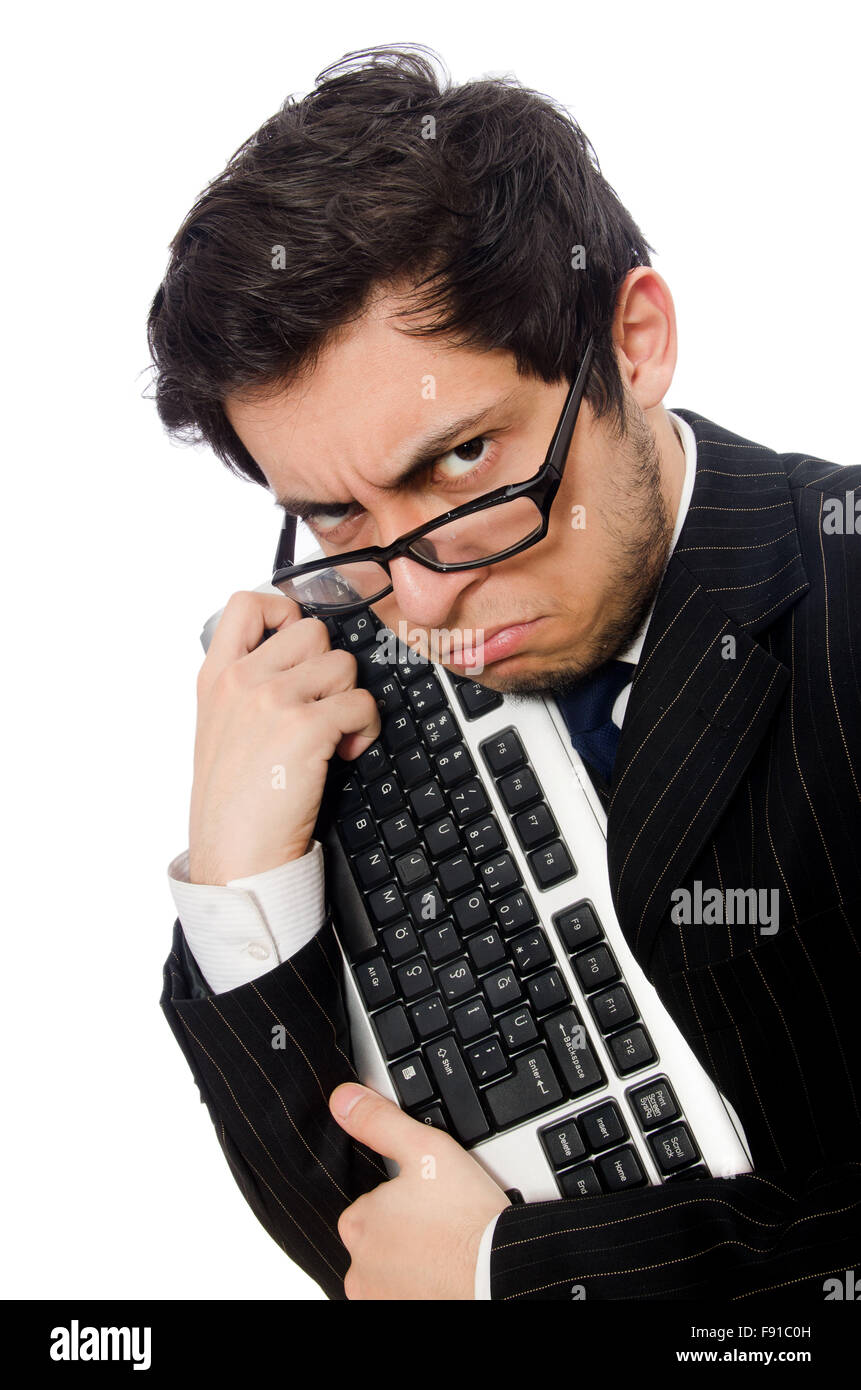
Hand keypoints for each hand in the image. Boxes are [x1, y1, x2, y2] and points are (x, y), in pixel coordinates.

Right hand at [189, 591, 379, 883]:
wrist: (233, 857)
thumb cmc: (231, 805)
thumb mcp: (217, 731)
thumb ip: (245, 689)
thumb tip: (297, 663)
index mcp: (216, 677)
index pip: (248, 603)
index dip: (285, 613)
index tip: (299, 649)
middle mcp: (241, 680)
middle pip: (313, 630)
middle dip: (328, 668)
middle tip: (321, 708)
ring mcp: (272, 699)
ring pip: (343, 664)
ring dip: (349, 699)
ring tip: (332, 736)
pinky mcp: (305, 726)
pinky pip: (361, 702)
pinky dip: (365, 729)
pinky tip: (344, 753)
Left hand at [330, 1082, 510, 1299]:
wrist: (500, 1275)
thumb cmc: (467, 1219)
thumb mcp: (426, 1149)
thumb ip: (379, 1122)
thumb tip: (342, 1099)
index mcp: (358, 1223)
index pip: (372, 1205)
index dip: (405, 1200)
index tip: (433, 1203)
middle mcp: (359, 1270)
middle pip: (380, 1241)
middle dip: (406, 1234)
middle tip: (445, 1228)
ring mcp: (378, 1300)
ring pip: (391, 1273)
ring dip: (413, 1265)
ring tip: (449, 1253)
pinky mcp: (398, 1317)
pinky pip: (404, 1296)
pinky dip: (420, 1289)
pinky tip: (445, 1278)